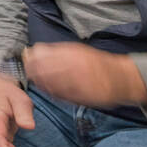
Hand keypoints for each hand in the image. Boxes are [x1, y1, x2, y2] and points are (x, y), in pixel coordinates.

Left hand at [23, 43, 146, 108]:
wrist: (120, 78)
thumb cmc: (96, 63)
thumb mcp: (78, 50)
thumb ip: (57, 51)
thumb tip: (34, 50)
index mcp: (73, 53)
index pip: (43, 55)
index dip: (31, 58)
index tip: (26, 59)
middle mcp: (75, 66)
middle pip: (43, 69)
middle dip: (33, 71)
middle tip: (29, 72)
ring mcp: (78, 82)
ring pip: (50, 83)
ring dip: (41, 82)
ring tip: (38, 80)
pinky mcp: (82, 96)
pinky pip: (60, 95)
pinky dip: (51, 92)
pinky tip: (49, 89)